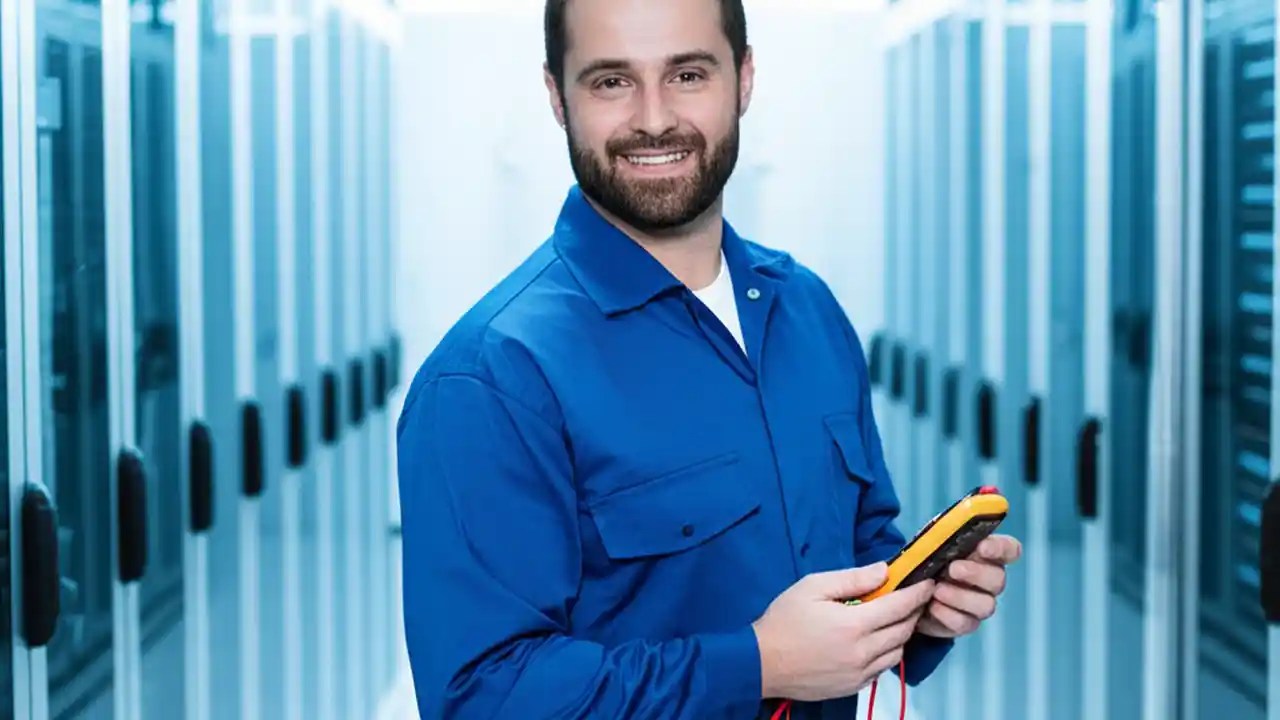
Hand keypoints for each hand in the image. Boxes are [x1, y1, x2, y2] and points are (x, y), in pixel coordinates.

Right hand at [752, 562, 936, 701]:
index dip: (918, 593)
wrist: (762, 662)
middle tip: (913, 597)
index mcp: (854, 624)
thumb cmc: (784, 620)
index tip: (927, 582)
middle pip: (904, 630)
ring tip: (894, 618)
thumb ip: (852, 579)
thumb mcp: (813, 587)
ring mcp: (859, 673)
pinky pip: (882, 669)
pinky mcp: (853, 687)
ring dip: (902, 633)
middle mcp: (862, 652)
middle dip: (914, 611)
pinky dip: (886, 652)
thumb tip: (884, 571)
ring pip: (897, 652)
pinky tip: (875, 641)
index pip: (900, 606)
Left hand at [916, 534, 1020, 638]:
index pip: (1009, 549)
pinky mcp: (967, 623)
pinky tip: (932, 606)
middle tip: (952, 569)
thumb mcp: (931, 544)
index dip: (1000, 548)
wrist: (909, 591)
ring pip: (986, 605)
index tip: (983, 547)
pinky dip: (947, 614)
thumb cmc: (925, 560)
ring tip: (937, 589)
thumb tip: (943, 533)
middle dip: (975, 573)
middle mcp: (990, 580)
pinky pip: (965, 622)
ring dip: (960, 597)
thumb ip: (942, 536)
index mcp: (987, 554)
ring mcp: (981, 604)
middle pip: (998, 579)